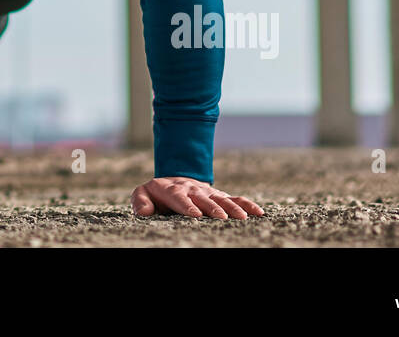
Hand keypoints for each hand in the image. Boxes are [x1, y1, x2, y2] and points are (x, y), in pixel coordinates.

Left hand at [131, 177, 263, 219]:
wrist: (173, 180)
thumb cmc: (156, 193)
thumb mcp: (143, 193)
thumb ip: (140, 201)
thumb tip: (145, 212)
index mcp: (171, 189)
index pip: (178, 197)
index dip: (186, 205)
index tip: (195, 215)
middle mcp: (191, 188)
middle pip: (203, 198)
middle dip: (213, 208)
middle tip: (223, 218)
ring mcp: (206, 192)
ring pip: (221, 199)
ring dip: (232, 207)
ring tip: (242, 217)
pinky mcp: (218, 195)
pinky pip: (234, 198)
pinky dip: (246, 204)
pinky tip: (258, 212)